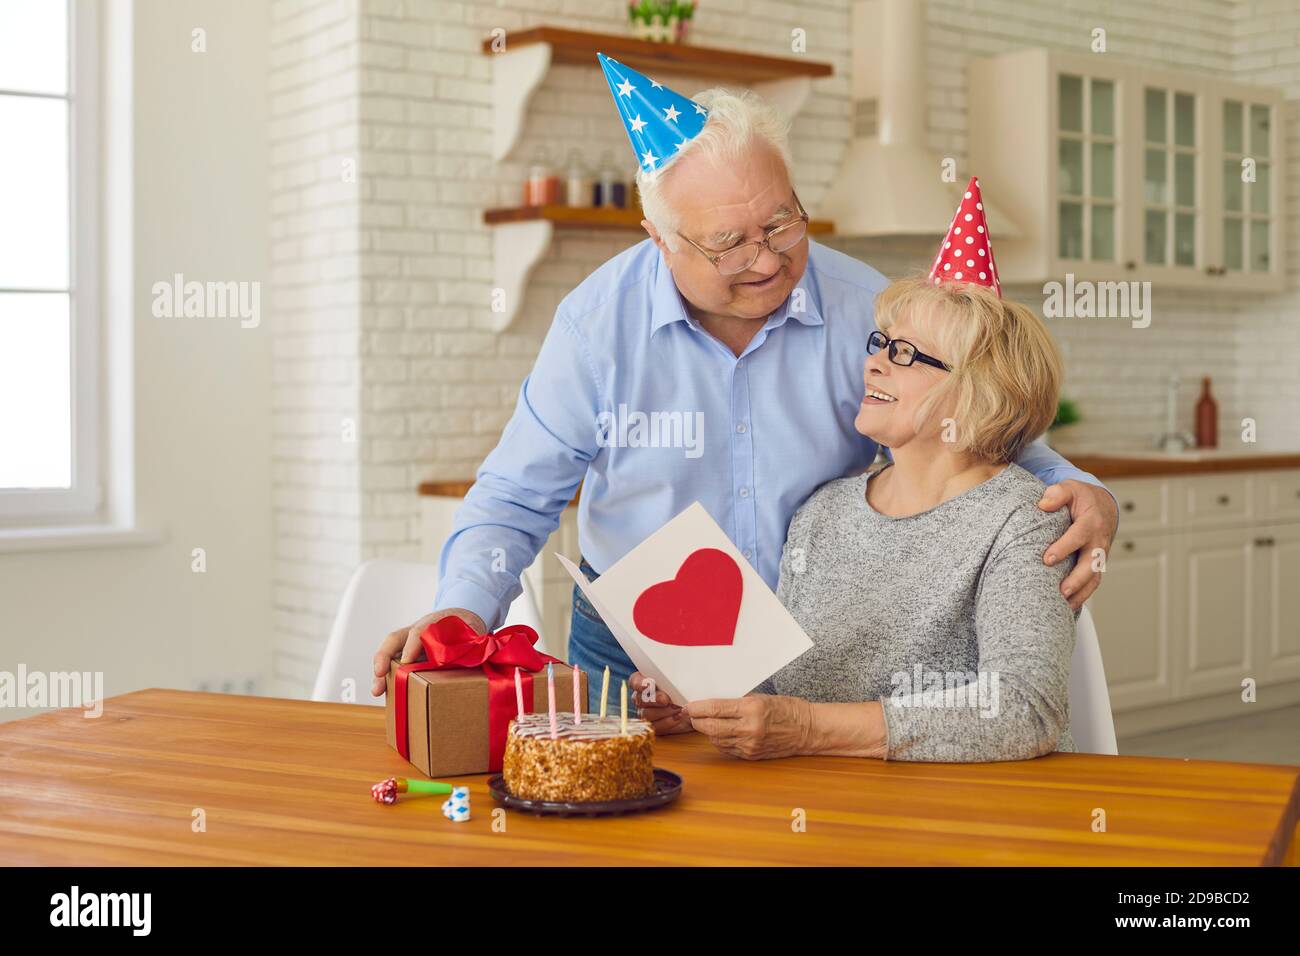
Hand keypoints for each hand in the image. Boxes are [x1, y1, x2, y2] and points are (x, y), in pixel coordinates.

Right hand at [369, 608, 486, 696]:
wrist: (462, 622)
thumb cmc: (465, 628)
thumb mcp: (471, 631)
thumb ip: (467, 644)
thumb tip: (463, 661)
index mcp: (432, 623)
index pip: (419, 631)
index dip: (412, 645)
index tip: (406, 661)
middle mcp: (415, 633)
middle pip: (395, 641)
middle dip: (384, 657)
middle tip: (379, 673)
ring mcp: (409, 645)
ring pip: (390, 655)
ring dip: (380, 673)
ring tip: (376, 690)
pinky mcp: (409, 660)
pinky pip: (395, 668)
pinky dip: (389, 681)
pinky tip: (388, 695)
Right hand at [629, 671, 692, 734]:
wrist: (696, 711)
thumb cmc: (688, 693)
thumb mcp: (684, 683)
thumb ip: (675, 680)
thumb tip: (675, 677)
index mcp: (646, 682)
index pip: (635, 681)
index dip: (639, 683)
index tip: (648, 685)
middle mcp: (643, 698)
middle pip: (639, 699)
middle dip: (654, 699)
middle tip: (666, 700)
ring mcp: (647, 713)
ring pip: (647, 714)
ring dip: (664, 711)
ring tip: (678, 708)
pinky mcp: (654, 726)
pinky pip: (655, 726)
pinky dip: (668, 722)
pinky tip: (678, 717)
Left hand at [684, 694, 813, 759]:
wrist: (807, 730)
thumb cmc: (787, 709)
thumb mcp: (760, 698)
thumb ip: (736, 703)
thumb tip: (712, 706)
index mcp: (752, 709)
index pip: (715, 709)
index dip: (697, 708)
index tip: (688, 706)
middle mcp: (749, 728)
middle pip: (711, 728)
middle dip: (697, 721)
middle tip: (690, 714)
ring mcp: (750, 745)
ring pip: (716, 740)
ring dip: (707, 732)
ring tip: (705, 722)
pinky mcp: (751, 755)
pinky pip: (727, 749)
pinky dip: (720, 741)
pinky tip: (720, 734)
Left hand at [1037, 479, 1118, 610]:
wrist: (1103, 506)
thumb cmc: (1081, 498)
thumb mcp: (1070, 488)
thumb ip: (1057, 493)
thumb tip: (1043, 504)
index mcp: (1091, 522)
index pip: (1078, 536)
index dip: (1064, 548)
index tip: (1047, 558)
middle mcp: (1098, 542)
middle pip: (1092, 564)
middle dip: (1077, 579)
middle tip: (1060, 590)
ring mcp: (1099, 556)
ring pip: (1094, 578)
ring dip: (1080, 593)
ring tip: (1063, 605)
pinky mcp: (1096, 565)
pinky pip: (1092, 584)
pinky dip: (1082, 596)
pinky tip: (1066, 607)